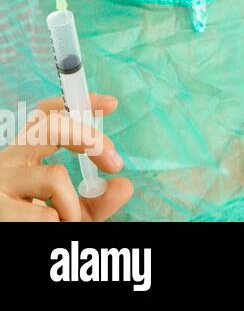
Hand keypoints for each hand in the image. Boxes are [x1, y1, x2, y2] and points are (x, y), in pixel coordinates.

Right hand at [0, 93, 132, 220]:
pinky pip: (46, 213)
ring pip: (54, 176)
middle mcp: (6, 163)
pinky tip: (46, 229)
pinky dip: (59, 224)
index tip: (110, 103)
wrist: (10, 247)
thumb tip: (124, 185)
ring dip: (72, 206)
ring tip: (64, 222)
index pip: (43, 118)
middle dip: (91, 139)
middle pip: (50, 127)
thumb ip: (99, 200)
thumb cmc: (35, 226)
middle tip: (115, 163)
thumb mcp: (73, 213)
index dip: (75, 105)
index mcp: (23, 158)